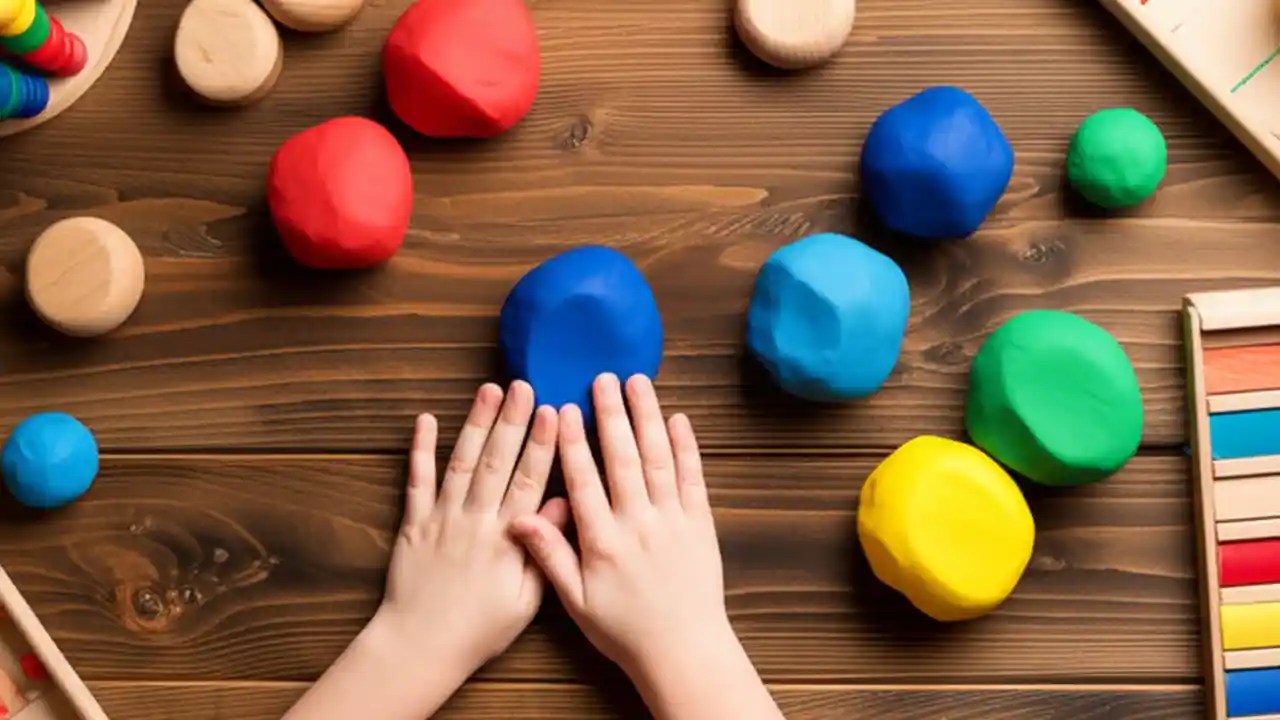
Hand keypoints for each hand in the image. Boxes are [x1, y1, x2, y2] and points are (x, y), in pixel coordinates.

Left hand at [378, 381, 565, 672]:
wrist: (421, 646)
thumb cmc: (480, 629)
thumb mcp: (526, 600)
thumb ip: (545, 551)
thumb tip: (563, 506)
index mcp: (506, 539)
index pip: (529, 481)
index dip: (541, 445)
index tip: (552, 413)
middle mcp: (474, 520)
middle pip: (496, 462)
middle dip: (512, 421)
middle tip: (523, 386)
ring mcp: (442, 518)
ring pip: (461, 462)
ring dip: (475, 424)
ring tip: (488, 390)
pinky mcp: (414, 523)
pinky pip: (417, 480)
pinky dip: (421, 449)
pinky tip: (427, 420)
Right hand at [510, 373, 729, 675]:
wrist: (682, 650)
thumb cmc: (624, 629)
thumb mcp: (576, 601)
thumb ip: (550, 555)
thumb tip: (518, 519)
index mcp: (603, 542)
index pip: (584, 481)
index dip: (573, 443)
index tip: (564, 408)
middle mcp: (638, 524)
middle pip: (623, 459)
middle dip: (612, 415)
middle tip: (602, 378)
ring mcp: (672, 520)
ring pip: (658, 459)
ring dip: (648, 418)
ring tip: (638, 383)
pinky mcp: (700, 524)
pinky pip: (693, 478)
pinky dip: (686, 447)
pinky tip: (678, 420)